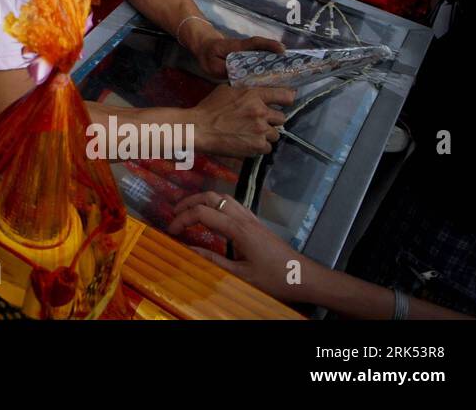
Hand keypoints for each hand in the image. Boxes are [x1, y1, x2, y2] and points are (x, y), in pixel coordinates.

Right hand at [168, 192, 311, 301]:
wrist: (304, 277)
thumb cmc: (275, 278)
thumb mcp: (241, 275)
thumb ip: (213, 261)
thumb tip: (188, 250)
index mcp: (238, 229)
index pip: (202, 213)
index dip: (182, 218)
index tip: (170, 230)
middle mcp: (243, 218)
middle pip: (211, 197)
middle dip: (189, 202)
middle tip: (174, 213)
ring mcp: (251, 218)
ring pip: (222, 197)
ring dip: (202, 200)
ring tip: (189, 211)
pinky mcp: (256, 223)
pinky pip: (232, 204)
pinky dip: (216, 205)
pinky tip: (212, 216)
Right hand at [187, 82, 294, 156]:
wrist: (199, 129)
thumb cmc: (209, 109)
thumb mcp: (226, 91)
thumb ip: (244, 91)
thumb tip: (254, 93)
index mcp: (254, 95)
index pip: (284, 95)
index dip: (288, 98)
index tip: (287, 101)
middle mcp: (261, 112)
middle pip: (281, 118)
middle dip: (272, 120)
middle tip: (260, 122)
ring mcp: (260, 131)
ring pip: (275, 134)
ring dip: (266, 135)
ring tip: (251, 134)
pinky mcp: (257, 146)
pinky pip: (267, 147)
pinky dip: (259, 147)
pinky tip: (247, 143)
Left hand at [190, 33, 285, 80]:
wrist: (205, 48)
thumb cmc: (209, 55)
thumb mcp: (211, 64)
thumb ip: (224, 69)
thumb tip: (238, 75)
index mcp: (237, 46)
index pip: (254, 42)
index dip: (268, 45)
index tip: (282, 49)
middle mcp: (247, 49)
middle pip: (265, 50)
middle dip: (280, 56)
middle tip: (296, 65)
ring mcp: (250, 54)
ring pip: (266, 57)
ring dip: (278, 65)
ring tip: (293, 76)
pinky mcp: (250, 60)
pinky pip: (262, 64)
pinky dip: (270, 71)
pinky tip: (279, 83)